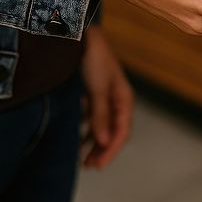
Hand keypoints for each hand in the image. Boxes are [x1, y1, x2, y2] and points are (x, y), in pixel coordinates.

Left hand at [80, 26, 133, 169]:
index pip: (122, 131)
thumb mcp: (98, 89)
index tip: (98, 166)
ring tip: (82, 157)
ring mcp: (103, 96)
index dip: (112, 150)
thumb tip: (104, 142)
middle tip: (88, 166)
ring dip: (94, 141)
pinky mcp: (91, 92)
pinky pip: (91, 117)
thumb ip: (101, 115)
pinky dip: (85, 128)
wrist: (78, 34)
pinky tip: (77, 136)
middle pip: (113, 130)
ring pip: (102, 125)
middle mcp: (116, 98)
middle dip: (102, 149)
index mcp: (124, 97)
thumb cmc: (93, 59)